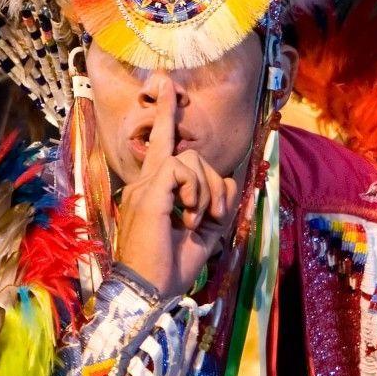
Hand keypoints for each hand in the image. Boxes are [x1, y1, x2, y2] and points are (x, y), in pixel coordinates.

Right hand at [114, 82, 242, 297]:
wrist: (150, 290)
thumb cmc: (172, 267)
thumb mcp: (205, 233)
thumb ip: (217, 205)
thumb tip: (232, 180)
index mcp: (153, 191)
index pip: (162, 144)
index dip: (166, 113)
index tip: (167, 85)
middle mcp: (144, 183)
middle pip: (188, 154)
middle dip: (213, 183)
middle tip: (209, 219)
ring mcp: (144, 185)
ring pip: (190, 160)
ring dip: (206, 193)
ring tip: (194, 222)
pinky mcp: (149, 190)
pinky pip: (184, 169)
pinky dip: (197, 193)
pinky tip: (189, 217)